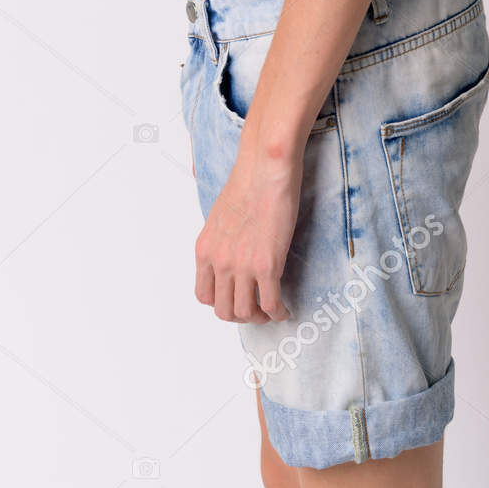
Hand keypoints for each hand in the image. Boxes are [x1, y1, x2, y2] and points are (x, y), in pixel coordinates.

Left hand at [194, 141, 301, 323]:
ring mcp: (242, 266)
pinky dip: (278, 312)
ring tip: (270, 311)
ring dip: (259, 318)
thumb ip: (221, 242)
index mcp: (205, 250)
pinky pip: (270, 304)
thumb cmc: (248, 183)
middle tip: (255, 310)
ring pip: (245, 312)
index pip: (203, 294)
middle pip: (223, 310)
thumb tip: (232, 255)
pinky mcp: (267, 265)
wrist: (265, 169)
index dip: (220, 303)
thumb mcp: (219, 216)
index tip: (235, 299)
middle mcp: (219, 262)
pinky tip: (285, 309)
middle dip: (240, 315)